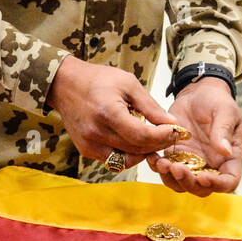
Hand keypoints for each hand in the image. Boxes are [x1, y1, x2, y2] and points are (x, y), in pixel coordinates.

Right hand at [46, 56, 184, 169]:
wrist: (66, 84)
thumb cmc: (97, 80)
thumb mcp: (128, 84)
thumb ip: (150, 106)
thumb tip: (172, 123)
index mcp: (108, 113)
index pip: (142, 136)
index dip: (163, 136)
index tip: (175, 130)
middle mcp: (96, 133)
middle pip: (137, 149)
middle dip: (158, 144)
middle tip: (169, 134)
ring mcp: (89, 144)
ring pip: (126, 160)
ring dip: (143, 152)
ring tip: (151, 138)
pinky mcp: (86, 150)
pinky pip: (113, 160)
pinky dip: (127, 153)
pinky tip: (133, 140)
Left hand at [147, 78, 241, 196]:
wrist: (197, 92)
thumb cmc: (217, 101)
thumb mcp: (225, 111)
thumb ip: (224, 130)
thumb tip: (225, 151)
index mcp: (229, 158)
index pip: (228, 181)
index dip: (217, 184)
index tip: (203, 176)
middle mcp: (210, 165)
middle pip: (201, 188)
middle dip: (188, 182)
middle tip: (176, 168)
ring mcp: (191, 162)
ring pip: (181, 183)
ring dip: (170, 178)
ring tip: (161, 163)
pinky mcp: (174, 155)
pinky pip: (165, 169)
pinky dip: (157, 167)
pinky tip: (152, 157)